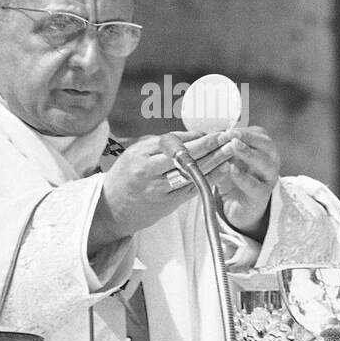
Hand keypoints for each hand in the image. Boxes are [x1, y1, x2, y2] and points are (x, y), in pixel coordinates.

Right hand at [88, 130, 234, 252]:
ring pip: (190, 173)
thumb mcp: (135, 153)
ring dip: (213, 162)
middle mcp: (147, 170)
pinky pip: (190, 189)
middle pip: (184, 156)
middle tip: (227, 137)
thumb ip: (161, 143)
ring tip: (230, 151)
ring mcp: (157, 189)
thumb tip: (194, 134)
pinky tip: (221, 170)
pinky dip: (207, 179)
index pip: (173, 141)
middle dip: (209, 145)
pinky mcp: (165, 205)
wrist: (109, 209)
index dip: (196, 137)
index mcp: (140, 154)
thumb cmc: (125, 177)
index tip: (214, 131)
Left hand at [207, 126, 279, 240]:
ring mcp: (267, 179)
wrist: (238, 207)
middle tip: (232, 135)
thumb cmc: (234, 180)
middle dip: (249, 138)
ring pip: (265, 163)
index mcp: (263, 151)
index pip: (260, 135)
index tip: (229, 130)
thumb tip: (214, 134)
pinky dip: (243, 177)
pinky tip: (232, 170)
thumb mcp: (228, 160)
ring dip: (249, 153)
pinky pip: (255, 186)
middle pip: (267, 145)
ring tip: (234, 146)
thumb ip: (224, 148)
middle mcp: (270, 162)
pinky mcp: (261, 195)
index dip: (244, 131)